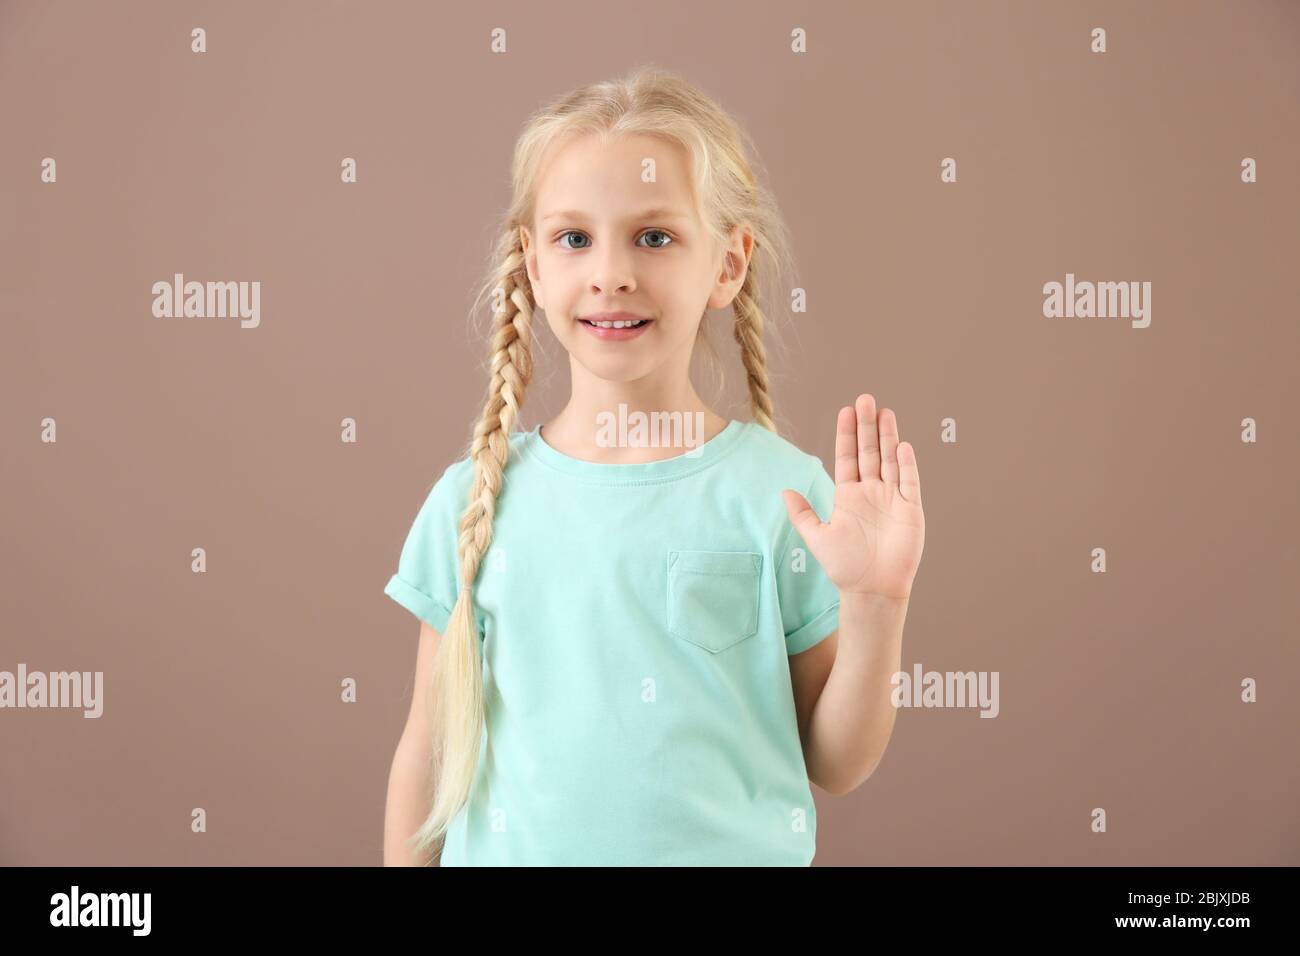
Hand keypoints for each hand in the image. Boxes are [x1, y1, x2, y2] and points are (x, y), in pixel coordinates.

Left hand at [782, 394, 925, 600]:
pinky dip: (906, 465)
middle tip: (865, 399)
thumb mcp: (816, 537)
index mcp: (848, 495)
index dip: (846, 434)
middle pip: (870, 452)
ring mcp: (892, 499)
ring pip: (890, 460)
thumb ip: (802, 514)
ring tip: (885, 411)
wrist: (870, 590)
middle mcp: (871, 492)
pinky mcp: (910, 510)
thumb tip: (784, 492)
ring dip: (888, 436)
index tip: (846, 410)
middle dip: (867, 426)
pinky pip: (909, 483)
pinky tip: (902, 445)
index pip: (848, 457)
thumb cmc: (844, 566)